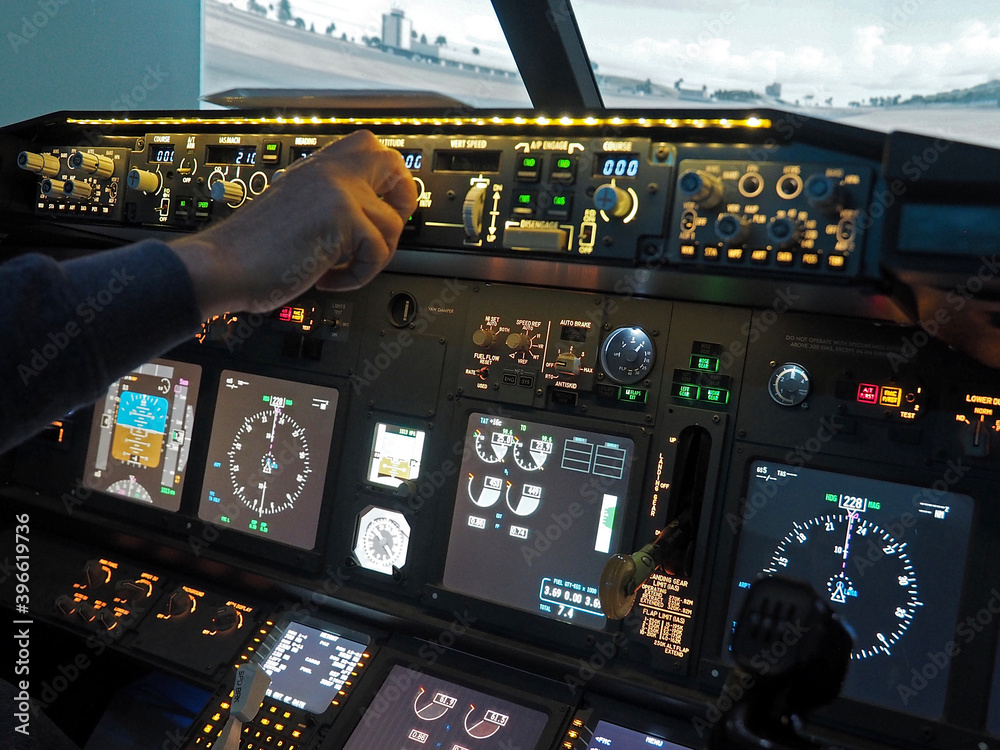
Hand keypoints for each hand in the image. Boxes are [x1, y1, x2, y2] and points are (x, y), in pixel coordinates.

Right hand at [170, 130, 416, 317]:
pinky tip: (327, 279)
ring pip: (392, 225)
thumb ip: (325, 206)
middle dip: (403, 200)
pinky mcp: (343, 216)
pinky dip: (357, 276)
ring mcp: (337, 189)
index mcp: (315, 168)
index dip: (388, 178)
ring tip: (338, 269)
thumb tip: (367, 221)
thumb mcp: (293, 212)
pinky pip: (378, 253)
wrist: (223, 265)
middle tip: (383, 231)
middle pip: (392, 162)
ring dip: (371, 258)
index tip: (385, 206)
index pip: (368, 148)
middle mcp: (328, 171)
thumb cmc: (250, 251)